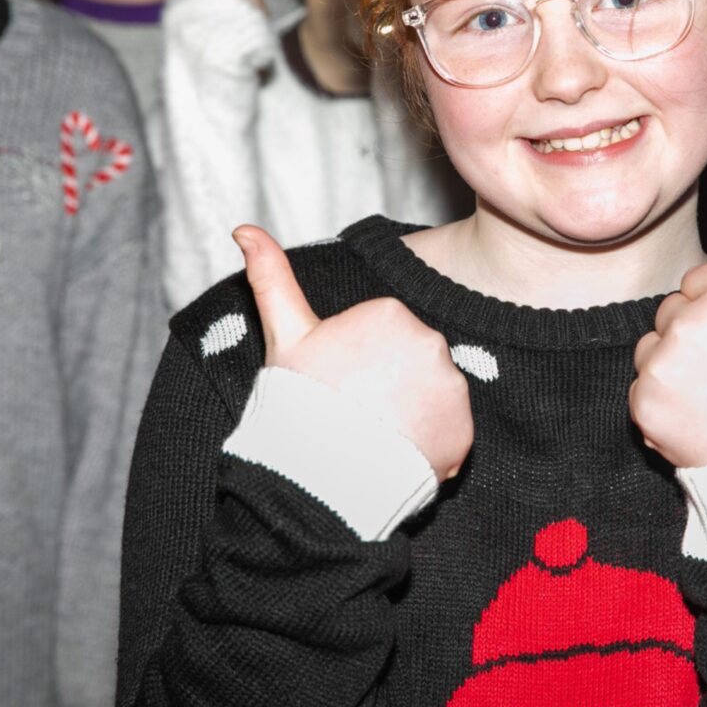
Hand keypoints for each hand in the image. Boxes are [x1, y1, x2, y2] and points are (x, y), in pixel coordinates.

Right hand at [235, 225, 473, 479]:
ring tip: (374, 436)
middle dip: (391, 386)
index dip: (362, 361)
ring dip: (413, 416)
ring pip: (435, 397)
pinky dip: (431, 446)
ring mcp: (450, 388)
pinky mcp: (464, 431)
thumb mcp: (284, 335)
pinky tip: (397, 455)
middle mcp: (431, 340)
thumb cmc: (297, 403)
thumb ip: (271, 276)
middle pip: (415, 362)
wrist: (317, 479)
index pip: (387, 334)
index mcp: (390, 311)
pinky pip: (451, 434)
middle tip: (355, 412)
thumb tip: (242, 228)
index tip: (341, 382)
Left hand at [629, 215, 706, 467]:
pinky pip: (639, 385)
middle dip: (693, 333)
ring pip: (650, 346)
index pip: (698, 280)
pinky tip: (694, 415)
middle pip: (671, 310)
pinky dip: (660, 401)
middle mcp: (689, 324)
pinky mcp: (643, 402)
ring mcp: (662, 365)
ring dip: (672, 365)